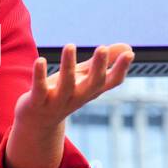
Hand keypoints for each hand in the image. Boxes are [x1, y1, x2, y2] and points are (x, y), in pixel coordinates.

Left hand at [14, 42, 133, 128]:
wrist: (37, 122)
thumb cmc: (63, 94)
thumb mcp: (83, 78)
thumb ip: (101, 63)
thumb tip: (129, 48)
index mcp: (90, 90)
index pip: (111, 82)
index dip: (121, 69)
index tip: (129, 54)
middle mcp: (77, 97)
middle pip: (92, 84)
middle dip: (98, 67)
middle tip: (102, 48)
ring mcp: (58, 101)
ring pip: (66, 85)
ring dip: (68, 66)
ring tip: (70, 45)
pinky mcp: (37, 102)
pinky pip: (39, 89)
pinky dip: (39, 75)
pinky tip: (40, 60)